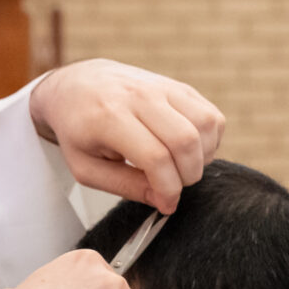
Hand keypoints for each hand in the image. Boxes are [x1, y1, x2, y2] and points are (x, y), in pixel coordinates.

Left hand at [31, 59, 224, 213]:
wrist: (78, 85)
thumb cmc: (78, 128)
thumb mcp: (86, 168)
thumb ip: (125, 186)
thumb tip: (163, 200)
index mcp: (109, 117)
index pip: (155, 157)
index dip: (167, 188)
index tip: (166, 203)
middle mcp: (139, 96)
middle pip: (185, 141)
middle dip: (187, 175)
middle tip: (173, 186)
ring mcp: (162, 87)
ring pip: (206, 124)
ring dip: (203, 157)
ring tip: (181, 167)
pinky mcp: (178, 86)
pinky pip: (211, 116)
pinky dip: (209, 140)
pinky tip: (189, 150)